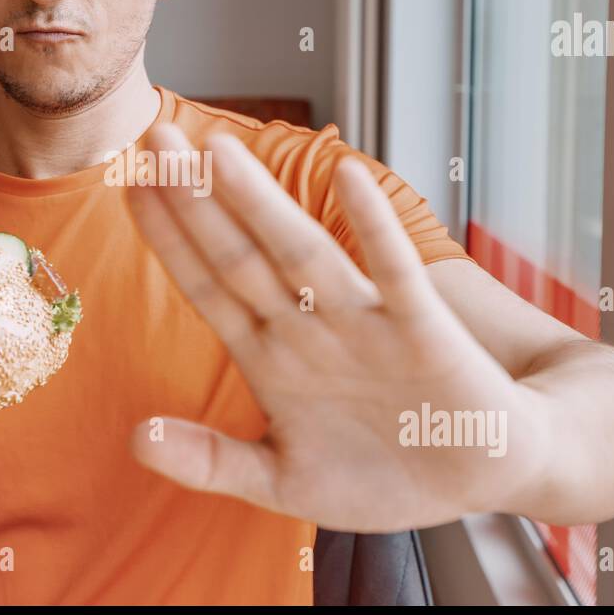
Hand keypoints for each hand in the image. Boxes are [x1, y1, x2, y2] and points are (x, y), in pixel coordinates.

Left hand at [124, 124, 547, 532]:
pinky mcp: (423, 331)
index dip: (168, 237)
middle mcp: (308, 328)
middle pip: (240, 255)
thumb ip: (211, 461)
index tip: (130, 183)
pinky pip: (395, 274)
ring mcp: (363, 325)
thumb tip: (133, 437)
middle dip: (195, 199)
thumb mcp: (284, 481)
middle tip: (153, 133)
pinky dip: (373, 230)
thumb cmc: (383, 475)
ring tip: (216, 150)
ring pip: (302, 253)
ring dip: (259, 203)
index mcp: (270, 356)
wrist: (482, 474)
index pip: (206, 285)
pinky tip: (348, 177)